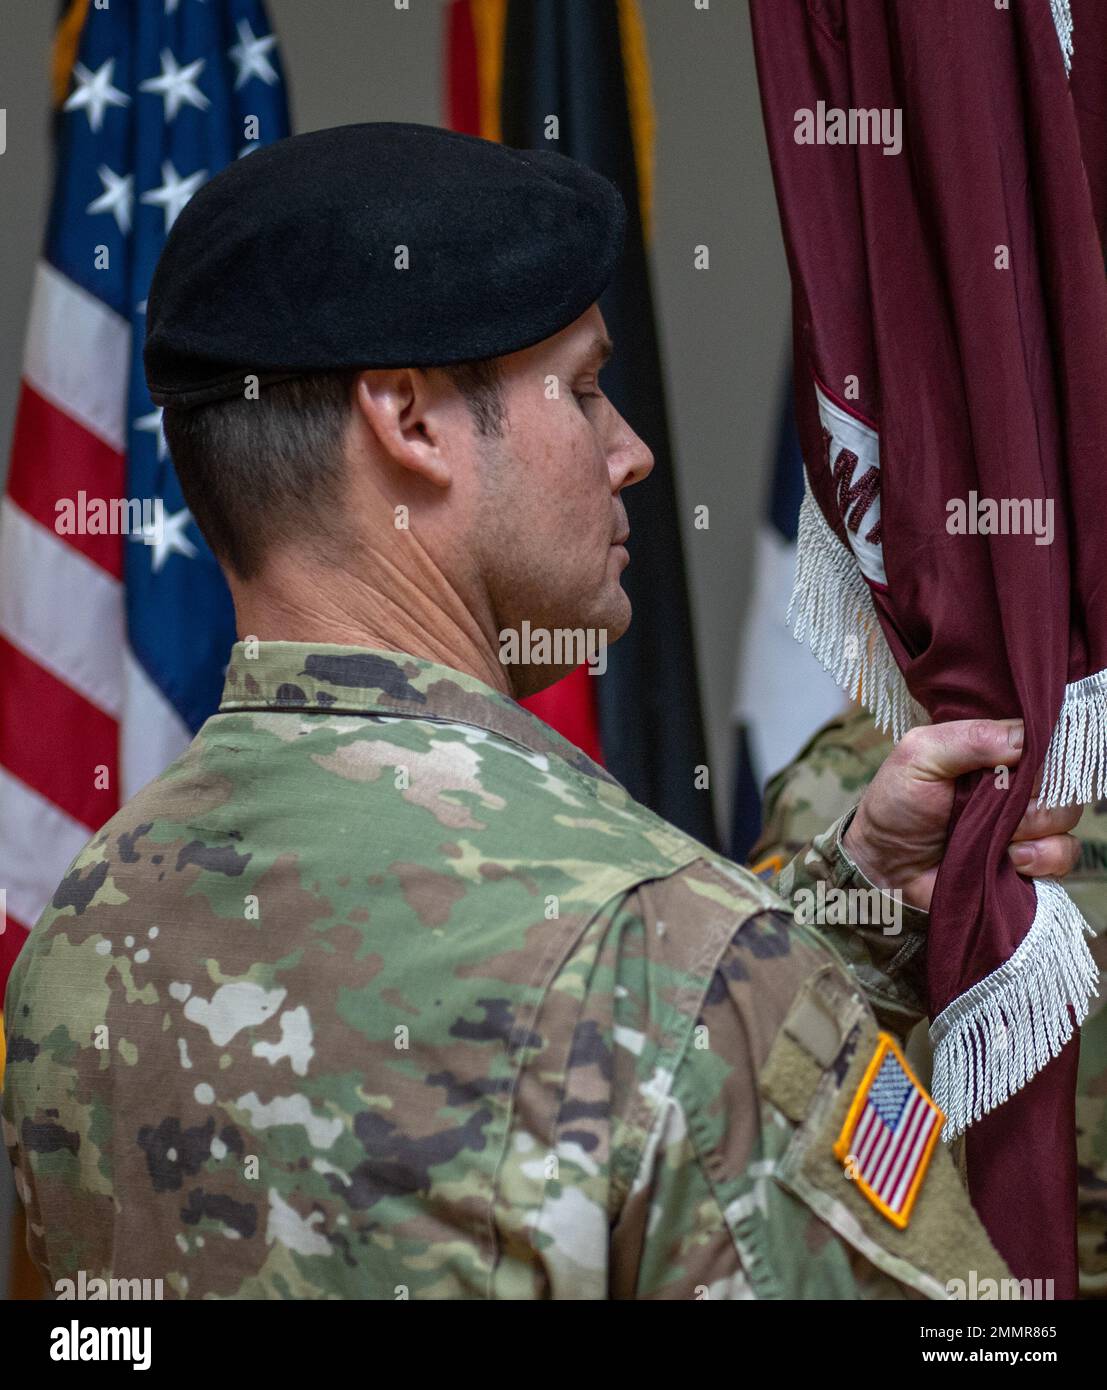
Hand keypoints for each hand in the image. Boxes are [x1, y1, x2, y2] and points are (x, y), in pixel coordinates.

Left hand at [842, 719, 1080, 910]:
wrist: (883, 866)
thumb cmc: (896, 804)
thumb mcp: (918, 755)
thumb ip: (968, 738)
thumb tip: (1026, 737)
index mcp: (993, 750)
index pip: (1043, 738)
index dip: (1039, 751)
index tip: (1013, 766)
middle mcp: (1015, 782)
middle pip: (1059, 778)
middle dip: (1031, 794)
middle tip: (993, 805)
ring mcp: (1025, 822)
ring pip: (1064, 816)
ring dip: (1032, 826)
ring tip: (994, 835)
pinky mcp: (1030, 859)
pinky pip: (1065, 854)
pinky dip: (1043, 857)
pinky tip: (1010, 858)